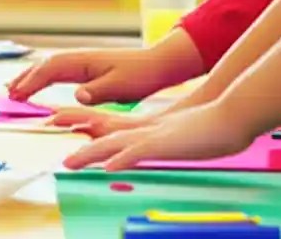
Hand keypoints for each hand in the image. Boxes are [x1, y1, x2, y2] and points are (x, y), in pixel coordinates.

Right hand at [6, 49, 169, 104]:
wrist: (157, 64)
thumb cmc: (141, 75)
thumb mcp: (121, 87)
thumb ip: (98, 91)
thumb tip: (77, 94)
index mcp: (84, 61)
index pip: (51, 69)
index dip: (32, 82)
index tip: (18, 95)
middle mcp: (79, 58)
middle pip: (44, 65)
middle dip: (24, 78)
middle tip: (6, 94)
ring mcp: (82, 62)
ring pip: (49, 67)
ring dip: (30, 77)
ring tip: (13, 89)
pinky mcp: (86, 68)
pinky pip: (58, 71)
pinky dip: (42, 77)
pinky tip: (37, 84)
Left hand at [62, 101, 252, 170]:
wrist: (231, 113)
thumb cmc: (208, 124)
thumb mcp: (176, 130)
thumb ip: (159, 136)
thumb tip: (148, 141)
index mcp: (146, 126)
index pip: (108, 124)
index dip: (83, 122)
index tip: (60, 120)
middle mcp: (144, 128)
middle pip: (103, 130)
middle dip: (75, 128)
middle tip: (49, 125)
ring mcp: (154, 135)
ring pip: (114, 143)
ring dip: (90, 153)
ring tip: (69, 162)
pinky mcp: (165, 143)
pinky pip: (138, 152)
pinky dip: (122, 159)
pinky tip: (109, 167)